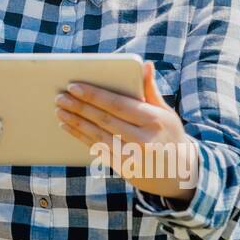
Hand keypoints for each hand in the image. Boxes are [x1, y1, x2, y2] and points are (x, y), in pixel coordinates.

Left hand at [55, 60, 199, 199]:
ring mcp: (132, 156)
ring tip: (60, 110)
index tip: (74, 86)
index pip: (118, 104)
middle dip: (79, 107)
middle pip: (104, 120)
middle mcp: (143, 139)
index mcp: (154, 120)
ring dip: (75, 122)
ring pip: (97, 135)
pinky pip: (97, 148)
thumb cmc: (169, 135)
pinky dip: (80, 136)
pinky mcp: (123, 167)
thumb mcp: (165, 112)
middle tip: (60, 97)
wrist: (180, 174)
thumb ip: (150, 90)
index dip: (94, 95)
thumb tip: (145, 64)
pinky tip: (67, 126)